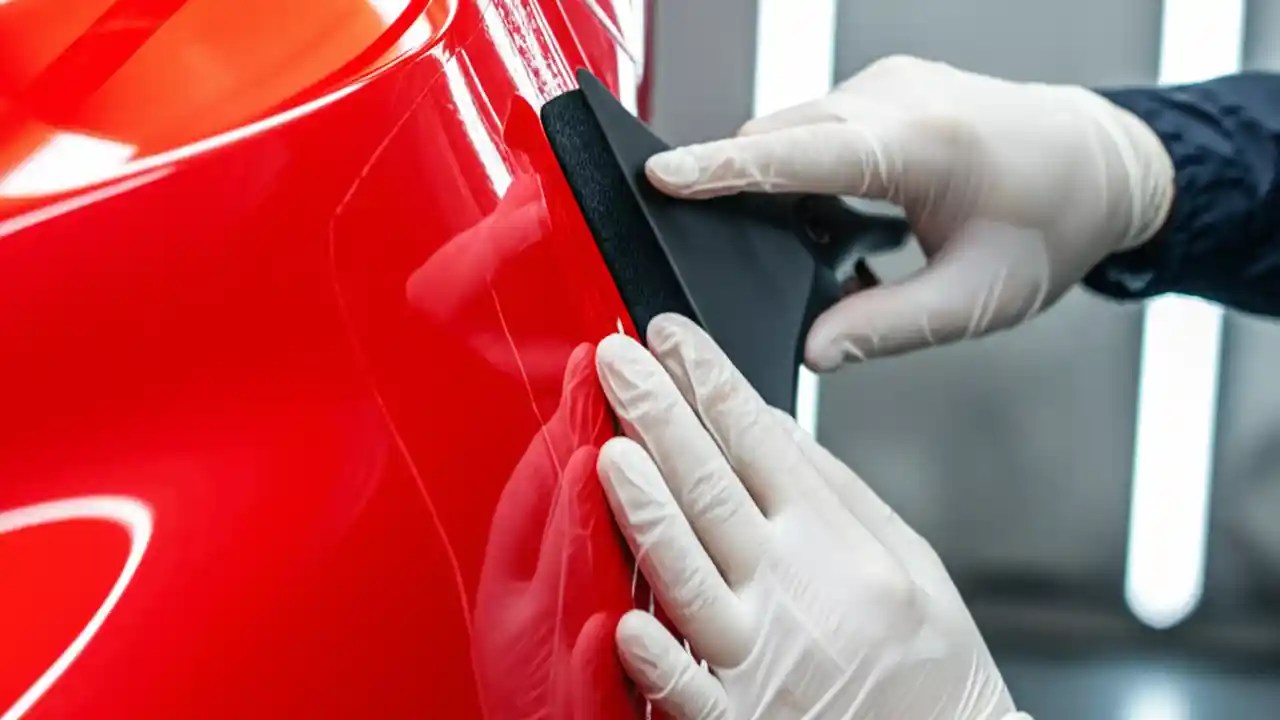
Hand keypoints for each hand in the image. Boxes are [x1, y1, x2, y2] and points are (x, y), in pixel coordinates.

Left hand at [593, 313, 1026, 718]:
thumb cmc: (929, 662)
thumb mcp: (909, 556)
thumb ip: (833, 487)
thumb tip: (763, 421)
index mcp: (836, 544)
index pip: (759, 442)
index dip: (709, 381)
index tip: (671, 336)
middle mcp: (794, 593)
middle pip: (711, 490)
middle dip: (659, 415)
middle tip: (617, 360)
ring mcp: (762, 660)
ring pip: (686, 575)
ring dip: (643, 510)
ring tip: (607, 447)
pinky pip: (690, 690)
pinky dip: (659, 659)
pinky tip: (626, 621)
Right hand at [645, 55, 1173, 368]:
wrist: (1105, 164)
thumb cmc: (1054, 224)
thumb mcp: (978, 297)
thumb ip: (888, 326)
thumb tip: (814, 348)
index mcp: (923, 144)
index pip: (799, 154)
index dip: (724, 168)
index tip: (662, 176)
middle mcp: (896, 98)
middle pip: (778, 137)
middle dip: (735, 184)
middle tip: (723, 246)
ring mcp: (887, 87)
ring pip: (792, 130)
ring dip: (776, 183)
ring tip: (817, 245)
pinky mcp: (883, 94)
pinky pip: (815, 128)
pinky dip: (804, 173)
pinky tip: (832, 221)